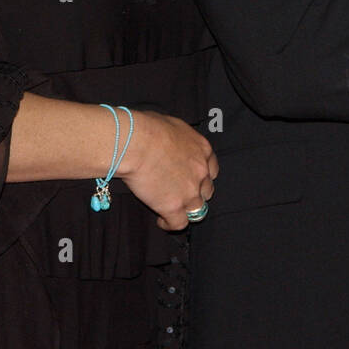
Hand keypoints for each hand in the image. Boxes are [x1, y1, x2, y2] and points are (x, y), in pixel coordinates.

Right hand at [117, 111, 218, 230]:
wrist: (136, 142)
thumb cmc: (146, 127)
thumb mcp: (170, 124)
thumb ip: (178, 138)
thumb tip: (169, 141)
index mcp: (202, 149)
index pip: (212, 169)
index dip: (202, 175)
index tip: (192, 177)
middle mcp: (201, 172)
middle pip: (207, 191)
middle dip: (196, 192)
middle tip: (180, 193)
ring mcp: (190, 191)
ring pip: (198, 210)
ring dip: (186, 210)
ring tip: (172, 210)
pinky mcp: (174, 207)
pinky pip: (178, 224)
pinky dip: (170, 224)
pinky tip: (161, 221)